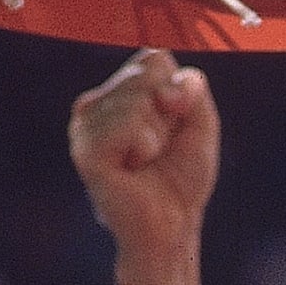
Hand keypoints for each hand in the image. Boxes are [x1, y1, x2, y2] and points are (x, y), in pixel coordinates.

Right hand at [68, 48, 220, 257]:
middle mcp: (96, 104)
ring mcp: (85, 125)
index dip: (178, 90)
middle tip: (158, 149)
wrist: (173, 225)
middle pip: (144, 73)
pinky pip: (126, 123)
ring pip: (136, 98)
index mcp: (119, 94)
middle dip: (168, 114)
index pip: (154, 59)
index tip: (176, 124)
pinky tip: (133, 167)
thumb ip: (193, 87)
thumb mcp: (200, 123)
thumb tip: (166, 87)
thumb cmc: (183, 178)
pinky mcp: (85, 148)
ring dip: (157, 135)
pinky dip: (144, 146)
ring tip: (145, 161)